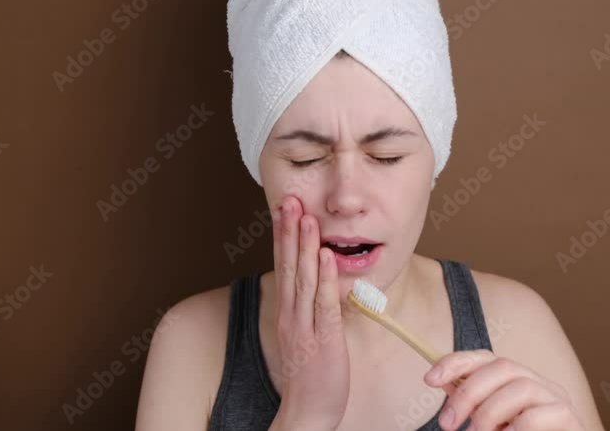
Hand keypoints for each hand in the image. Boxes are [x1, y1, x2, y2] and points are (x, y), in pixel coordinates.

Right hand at [269, 196, 349, 430]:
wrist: (305, 414)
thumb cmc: (310, 377)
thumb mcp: (305, 336)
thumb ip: (307, 310)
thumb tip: (315, 283)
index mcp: (288, 313)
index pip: (283, 267)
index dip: (283, 237)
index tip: (284, 209)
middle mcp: (291, 316)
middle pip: (288, 266)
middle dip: (288, 232)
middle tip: (288, 200)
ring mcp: (305, 328)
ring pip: (304, 280)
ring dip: (304, 247)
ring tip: (306, 217)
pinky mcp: (324, 340)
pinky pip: (324, 305)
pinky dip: (325, 279)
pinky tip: (326, 256)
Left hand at [424, 350, 585, 430]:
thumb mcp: (491, 422)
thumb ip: (472, 403)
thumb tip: (442, 380)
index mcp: (517, 380)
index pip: (485, 357)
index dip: (456, 362)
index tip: (429, 379)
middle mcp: (538, 382)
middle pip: (502, 366)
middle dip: (469, 393)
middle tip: (449, 425)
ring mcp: (556, 397)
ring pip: (520, 388)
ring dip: (490, 413)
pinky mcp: (568, 418)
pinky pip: (535, 416)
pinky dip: (514, 428)